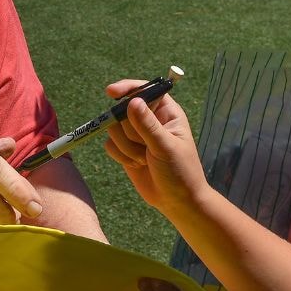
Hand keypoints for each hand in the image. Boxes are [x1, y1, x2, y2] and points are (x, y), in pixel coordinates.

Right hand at [102, 80, 206, 214]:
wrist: (177, 201)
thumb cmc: (180, 171)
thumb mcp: (165, 147)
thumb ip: (148, 125)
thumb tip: (133, 102)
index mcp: (166, 111)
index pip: (144, 90)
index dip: (127, 88)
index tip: (111, 92)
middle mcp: (150, 119)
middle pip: (123, 110)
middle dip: (130, 131)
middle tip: (145, 147)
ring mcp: (136, 134)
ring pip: (114, 128)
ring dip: (127, 147)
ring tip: (145, 159)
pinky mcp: (125, 149)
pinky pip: (110, 144)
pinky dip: (120, 156)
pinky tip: (138, 165)